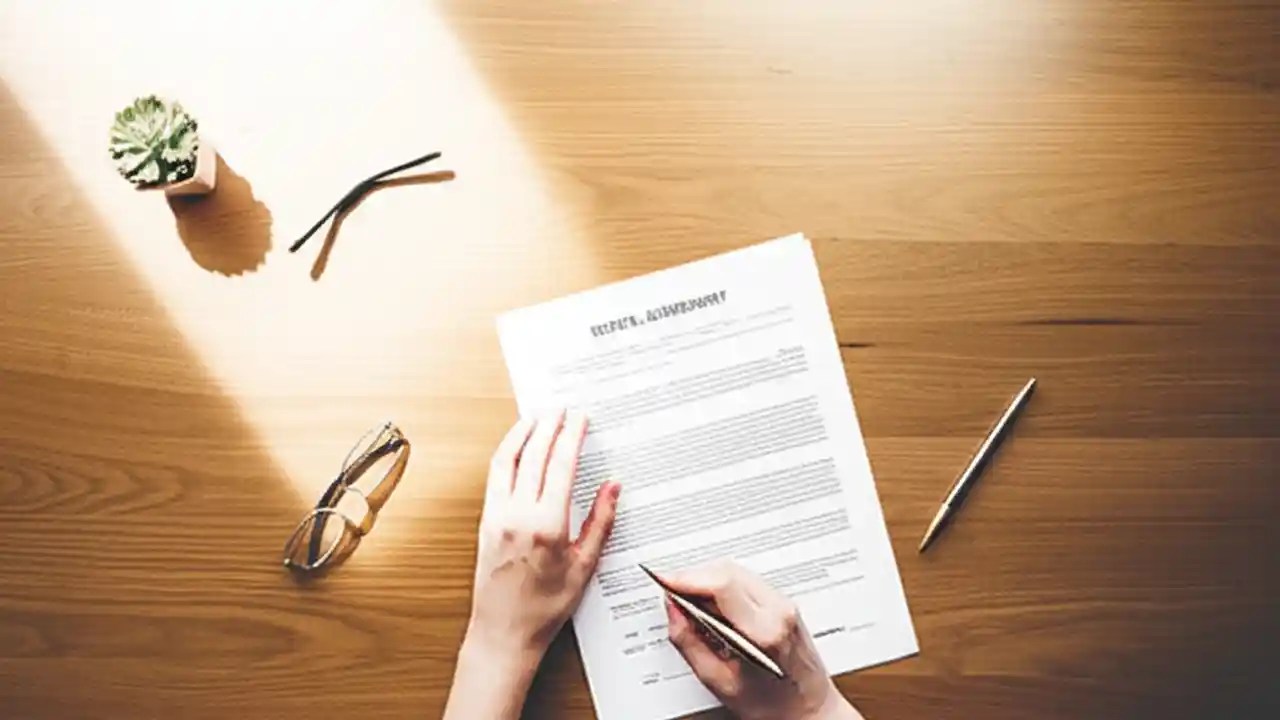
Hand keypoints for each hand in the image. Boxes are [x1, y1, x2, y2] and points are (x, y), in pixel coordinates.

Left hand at [445, 410, 619, 719]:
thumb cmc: (545, 608)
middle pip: (534, 455)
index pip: (561, 466)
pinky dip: (507, 453)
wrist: (504, 632)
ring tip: (537, 416)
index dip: (572, 436)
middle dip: (549, 426)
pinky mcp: (485, 520)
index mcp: (547, 525)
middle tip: (562, 408)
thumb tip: (613, 485)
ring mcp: (497, 516)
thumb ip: (600, 521)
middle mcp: (518, 515)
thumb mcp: (584, 566)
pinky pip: (495, 476)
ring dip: (523, 433)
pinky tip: (517, 445)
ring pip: (507, 459)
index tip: (580, 418)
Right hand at [664, 561, 863, 719]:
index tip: (663, 579)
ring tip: (687, 601)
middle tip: (670, 592)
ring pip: (735, 570)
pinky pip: (745, 579)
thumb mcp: (721, 682)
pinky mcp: (783, 601)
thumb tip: (672, 609)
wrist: (809, 711)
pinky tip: (710, 604)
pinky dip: (721, 584)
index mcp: (765, 632)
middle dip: (692, 576)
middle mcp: (780, 610)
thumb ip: (690, 642)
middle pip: (727, 571)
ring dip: (706, 579)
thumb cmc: (772, 706)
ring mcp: (785, 603)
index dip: (686, 577)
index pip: (721, 584)